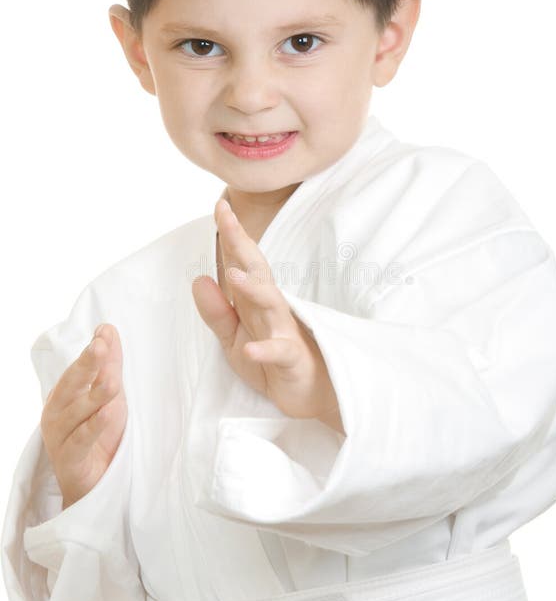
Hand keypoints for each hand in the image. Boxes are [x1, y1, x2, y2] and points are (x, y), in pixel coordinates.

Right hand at [40, 324, 127, 509]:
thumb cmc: (100, 436)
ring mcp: (60, 437)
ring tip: (112, 381)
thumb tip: (107, 329)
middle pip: (71, 386)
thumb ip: (109, 364)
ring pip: (77, 413)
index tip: (105, 333)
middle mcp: (57, 413)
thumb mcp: (109, 396)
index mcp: (64, 395)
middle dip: (86, 366)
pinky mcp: (70, 460)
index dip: (91, 353)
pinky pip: (81, 440)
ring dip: (95, 396)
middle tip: (100, 346)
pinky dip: (94, 427)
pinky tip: (106, 414)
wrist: (96, 484)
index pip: (78, 370)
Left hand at [191, 199, 343, 433]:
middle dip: (242, 244)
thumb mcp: (234, 339)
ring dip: (253, 289)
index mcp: (256, 302)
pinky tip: (251, 349)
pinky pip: (279, 352)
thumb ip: (216, 312)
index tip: (220, 205)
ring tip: (233, 275)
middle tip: (228, 216)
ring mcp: (285, 332)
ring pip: (271, 305)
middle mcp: (272, 309)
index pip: (242, 262)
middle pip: (257, 271)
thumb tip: (198, 279)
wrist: (311, 395)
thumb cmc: (272, 362)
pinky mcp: (292, 360)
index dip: (231, 235)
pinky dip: (265, 351)